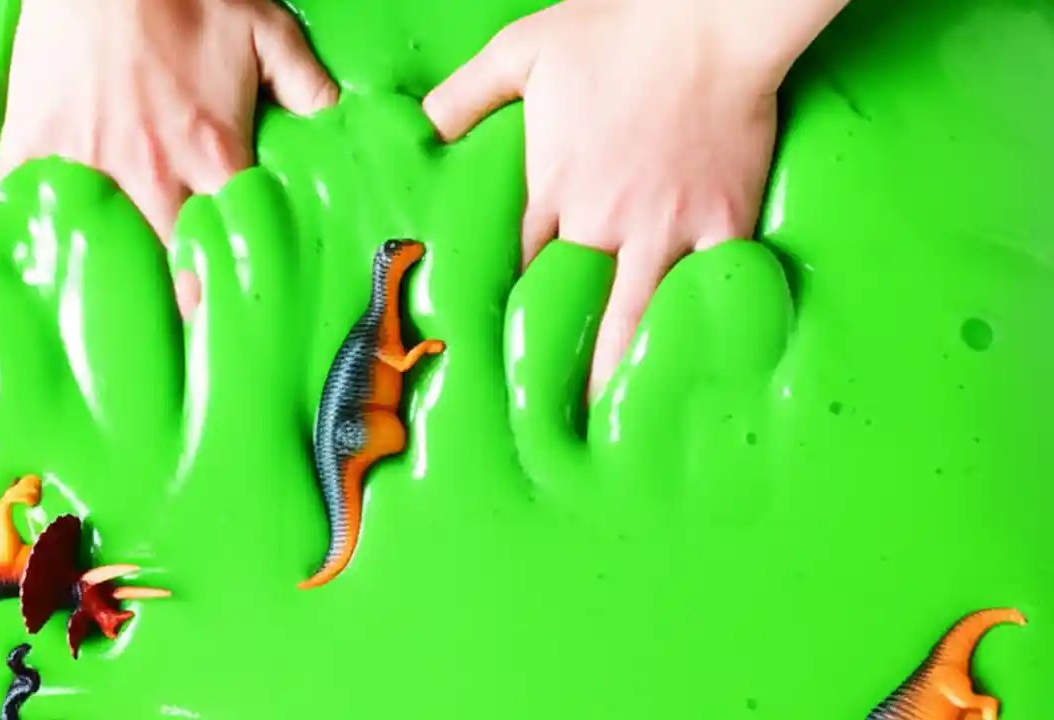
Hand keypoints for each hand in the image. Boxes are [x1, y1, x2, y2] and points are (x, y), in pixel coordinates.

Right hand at [0, 0, 338, 315]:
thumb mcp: (267, 32)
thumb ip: (309, 89)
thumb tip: (345, 129)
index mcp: (215, 156)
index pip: (234, 248)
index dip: (238, 292)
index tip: (240, 328)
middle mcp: (154, 175)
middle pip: (169, 269)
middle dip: (178, 310)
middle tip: (180, 347)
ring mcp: (89, 165)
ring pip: (98, 256)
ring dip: (104, 293)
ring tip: (102, 338)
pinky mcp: (32, 145)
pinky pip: (20, 210)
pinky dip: (20, 243)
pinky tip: (19, 283)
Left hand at [424, 0, 845, 399]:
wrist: (709, 16)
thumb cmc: (615, 29)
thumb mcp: (520, 50)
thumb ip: (465, 95)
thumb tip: (419, 130)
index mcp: (550, 186)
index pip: (513, 268)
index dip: (499, 316)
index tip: (484, 362)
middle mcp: (601, 220)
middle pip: (567, 310)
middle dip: (549, 368)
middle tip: (536, 421)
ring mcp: (664, 227)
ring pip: (633, 318)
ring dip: (613, 373)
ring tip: (602, 425)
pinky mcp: (722, 223)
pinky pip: (710, 290)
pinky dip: (699, 332)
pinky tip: (693, 376)